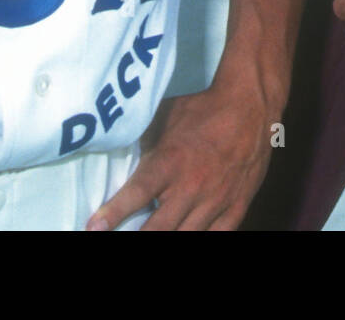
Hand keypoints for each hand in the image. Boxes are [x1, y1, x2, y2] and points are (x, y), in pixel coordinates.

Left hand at [85, 82, 273, 230]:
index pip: (136, 194)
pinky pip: (217, 237)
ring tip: (151, 235)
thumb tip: (123, 153)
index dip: (112, 214)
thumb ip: (146, 141)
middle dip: (136, 236)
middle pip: (156, 229)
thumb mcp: (168, 116)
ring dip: (166, 238)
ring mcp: (215, 201)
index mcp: (171, 161)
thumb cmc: (205, 107)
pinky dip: (201, 240)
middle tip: (121, 238)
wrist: (251, 105)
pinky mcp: (236, 207)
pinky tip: (187, 236)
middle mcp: (191, 187)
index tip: (93, 227)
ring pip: (185, 237)